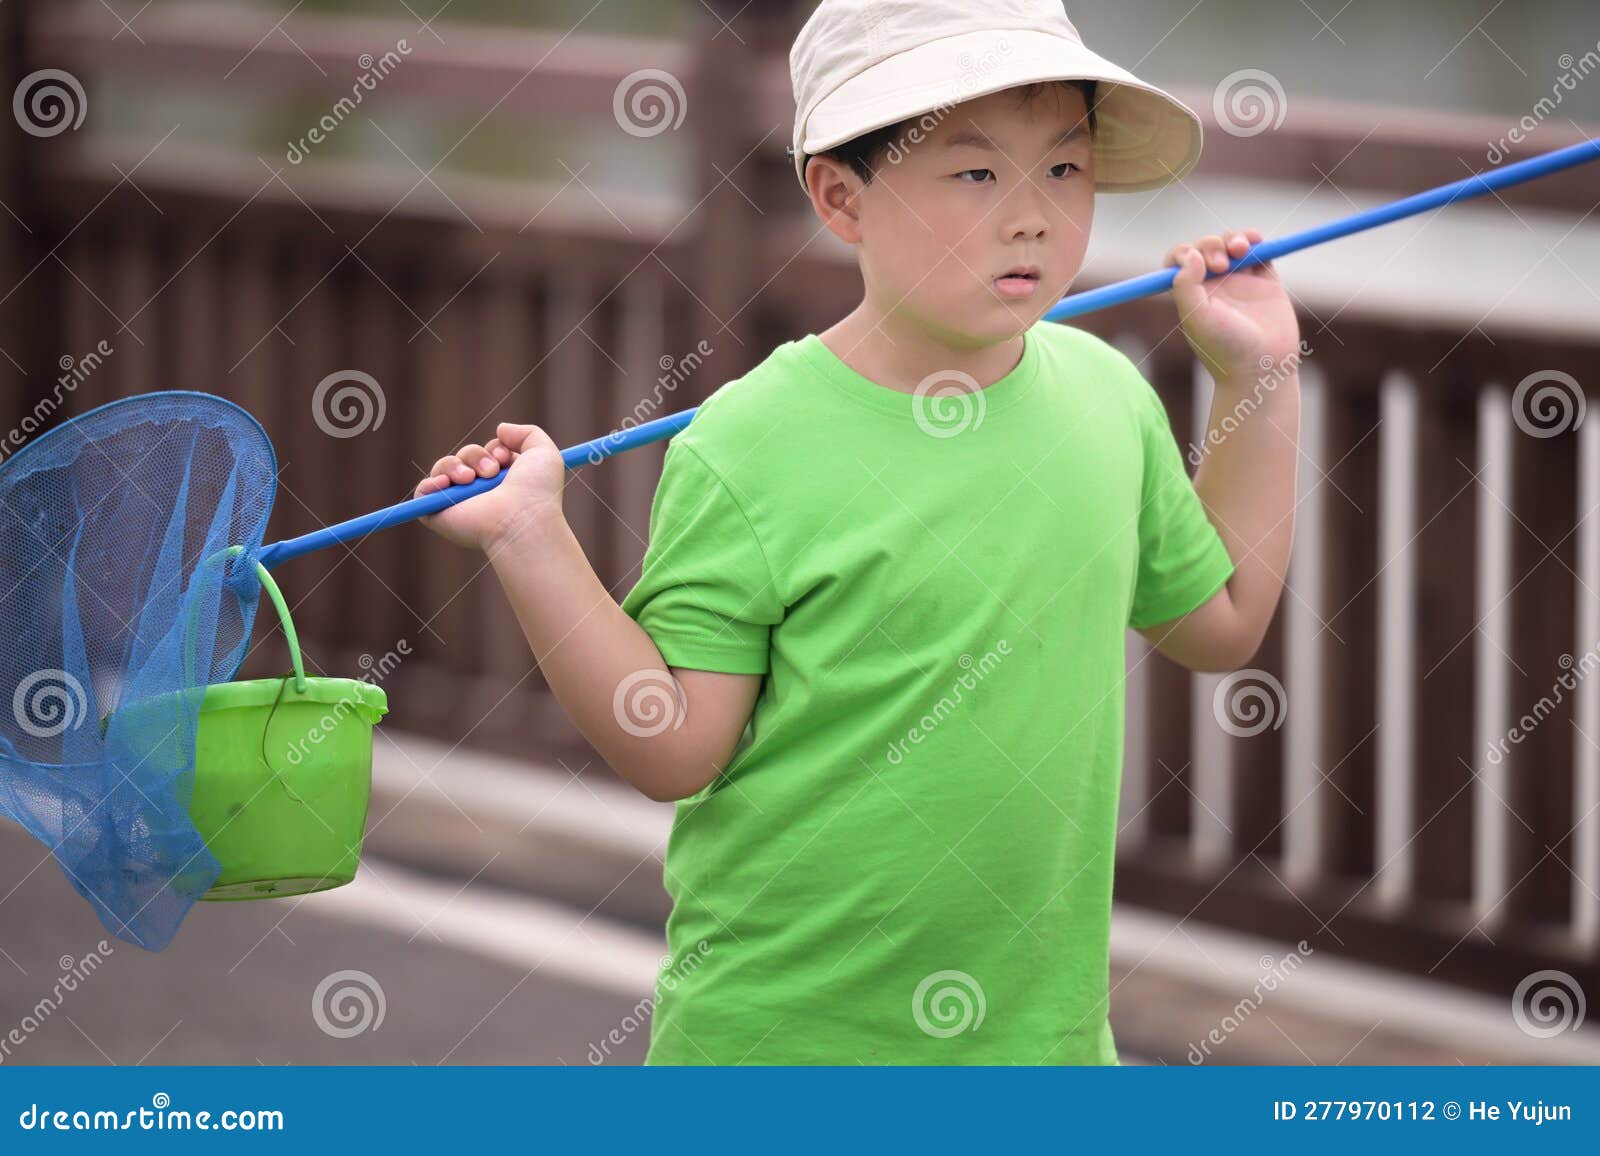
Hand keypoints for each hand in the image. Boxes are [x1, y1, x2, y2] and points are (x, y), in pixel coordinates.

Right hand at [414, 422, 565, 551]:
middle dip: (476, 455)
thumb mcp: (544, 453)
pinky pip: (423, 492)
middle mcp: (482, 493)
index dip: (494, 449)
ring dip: (456, 465)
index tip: (505, 458)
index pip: (488, 454)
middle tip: (491, 472)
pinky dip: (430, 484)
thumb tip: (500, 429)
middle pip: (466, 456)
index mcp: (504, 481)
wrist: (521, 520)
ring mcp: (460, 504)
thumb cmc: (537, 492)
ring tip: (470, 479)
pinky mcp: (440, 515)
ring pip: (444, 467)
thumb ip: (528, 433)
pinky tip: (448, 484)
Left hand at [1164, 229, 1299, 382]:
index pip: (1179, 262)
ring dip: (1232, 238)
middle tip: (1220, 265)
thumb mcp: (1195, 318)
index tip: (1195, 260)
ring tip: (1239, 248)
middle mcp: (1213, 286)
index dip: (1183, 252)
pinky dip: (1254, 239)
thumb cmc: (1225, 348)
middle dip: (1211, 245)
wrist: (1263, 367)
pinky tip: (1254, 240)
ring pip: (1231, 245)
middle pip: (1207, 248)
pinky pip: (1258, 251)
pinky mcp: (1265, 281)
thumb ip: (1186, 284)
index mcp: (1191, 294)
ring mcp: (1240, 282)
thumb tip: (1191, 254)